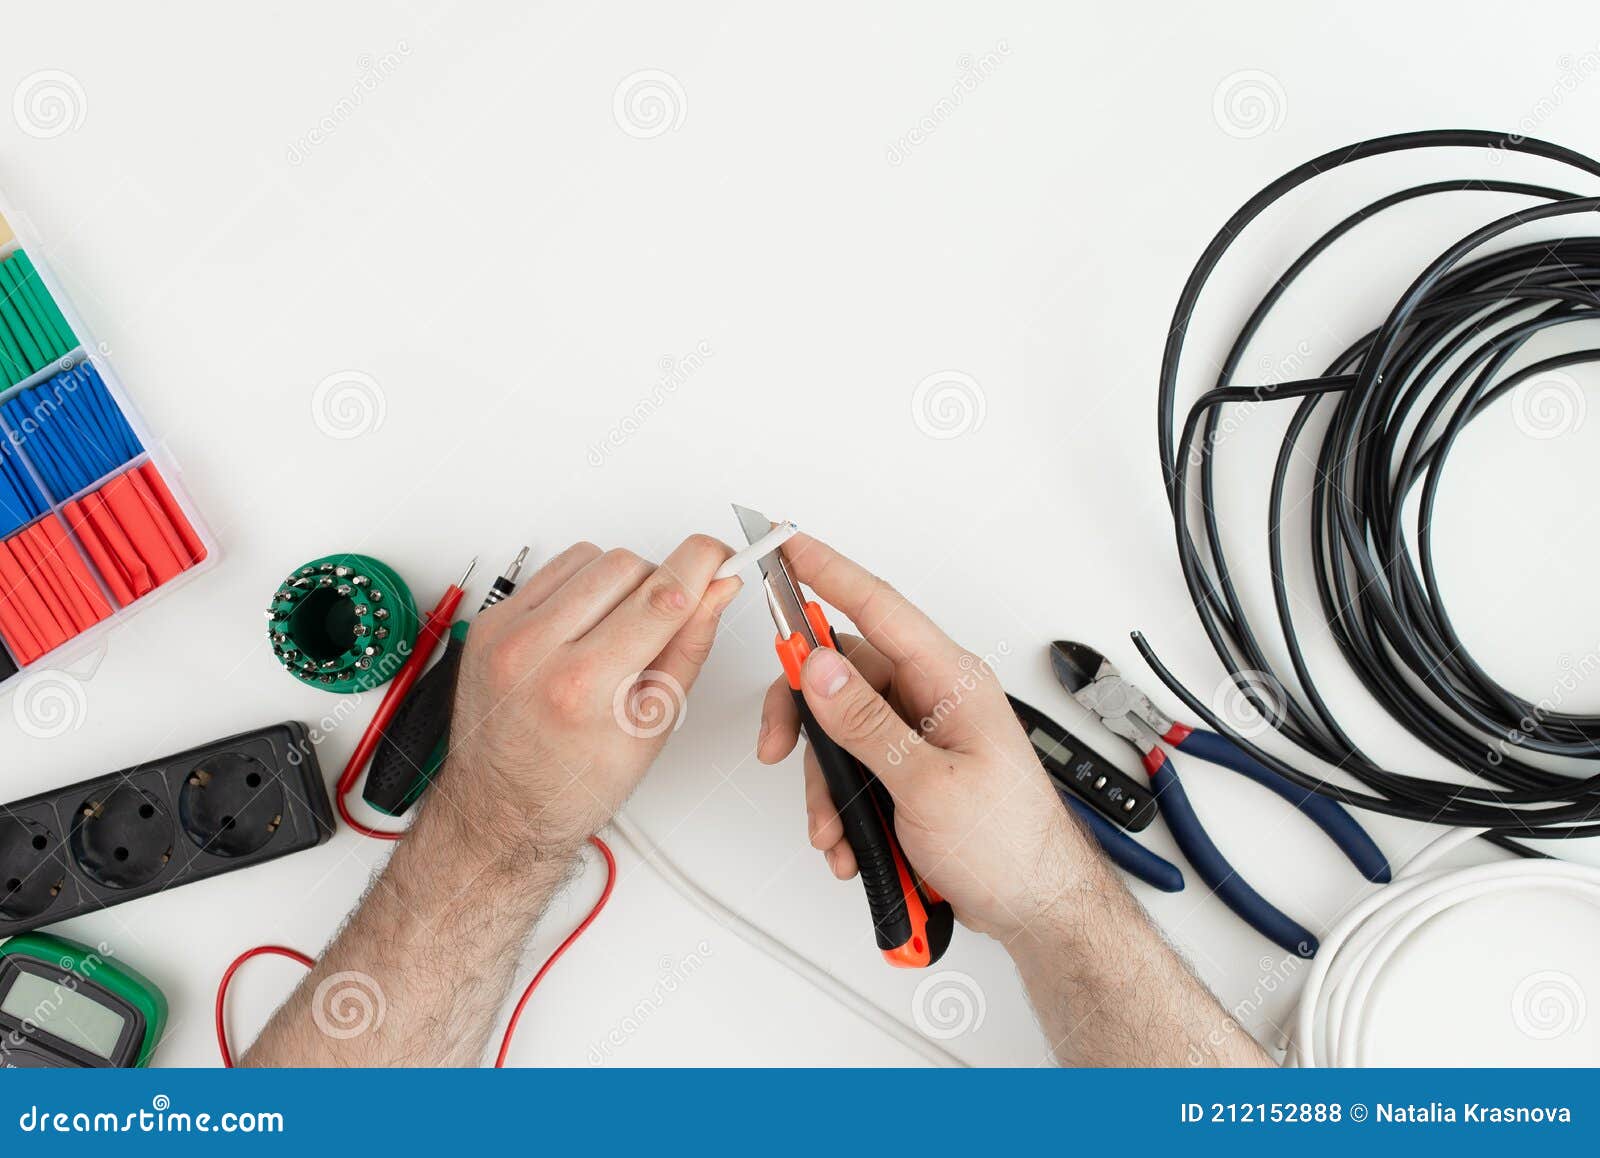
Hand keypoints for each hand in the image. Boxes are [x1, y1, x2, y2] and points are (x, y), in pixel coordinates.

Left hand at [444, 536, 739, 858]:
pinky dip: (580, 589)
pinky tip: (583, 630)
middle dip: (659, 586)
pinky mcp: (489, 622)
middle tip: (660, 629)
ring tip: (615, 635)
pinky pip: (552, 571)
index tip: (722, 558)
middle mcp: (534, 652)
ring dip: (618, 584)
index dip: (703, 564)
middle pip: (627, 565)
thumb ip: (690, 645)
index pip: (662, 595)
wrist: (503, 810)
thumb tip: (718, 589)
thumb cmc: (573, 785)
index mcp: (582, 686)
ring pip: (590, 558)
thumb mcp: (653, 724)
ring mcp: (505, 633)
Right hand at [756, 534, 1095, 938]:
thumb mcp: (928, 785)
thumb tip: (819, 668)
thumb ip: (867, 725)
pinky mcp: (907, 772)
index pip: (878, 606)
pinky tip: (852, 844)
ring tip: (835, 830)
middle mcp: (932, 698)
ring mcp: (919, 735)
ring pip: (838, 730)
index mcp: (949, 680)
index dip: (827, 570)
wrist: (1034, 908)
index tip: (784, 541)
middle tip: (774, 746)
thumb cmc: (1011, 845)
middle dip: (803, 720)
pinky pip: (853, 769)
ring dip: (824, 784)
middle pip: (840, 675)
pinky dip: (840, 808)